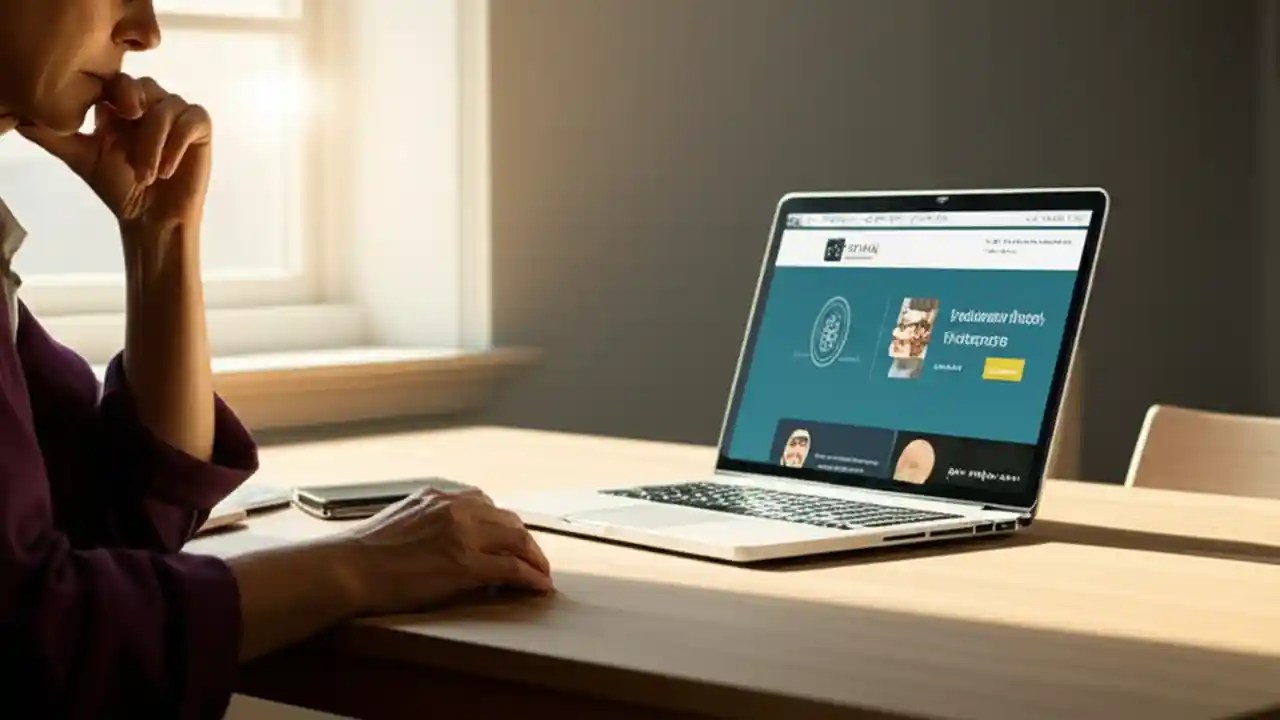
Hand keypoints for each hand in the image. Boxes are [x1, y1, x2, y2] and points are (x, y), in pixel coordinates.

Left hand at [17, 73, 210, 227]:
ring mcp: (177, 114)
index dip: (114, 91)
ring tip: (147, 174)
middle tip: (128, 125)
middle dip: (136, 105)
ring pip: (168, 105)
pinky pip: (192, 119)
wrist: (151, 218)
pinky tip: (167, 169)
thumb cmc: (119, 189)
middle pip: (144, 85)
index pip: (116, 81)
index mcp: (120, 106)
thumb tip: (19, 120)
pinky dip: (177, 144)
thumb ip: (53, 137)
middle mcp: (149, 105)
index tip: (108, 116)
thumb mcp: (81, 158)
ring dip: (155, 141)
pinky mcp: (199, 128)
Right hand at [336, 487, 554, 616]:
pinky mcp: (466, 563)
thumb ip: (426, 522)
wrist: (346, 570)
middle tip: (532, 559)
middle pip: (507, 519)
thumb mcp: (399, 521)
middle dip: (523, 539)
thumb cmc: (360, 554)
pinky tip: (539, 586)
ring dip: (534, 558)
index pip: (484, 504)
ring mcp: (463, 534)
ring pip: (517, 539)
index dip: (502, 524)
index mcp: (438, 496)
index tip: (509, 538)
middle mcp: (455, 507)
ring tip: (541, 574)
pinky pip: (512, 568)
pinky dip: (531, 577)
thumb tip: (444, 543)